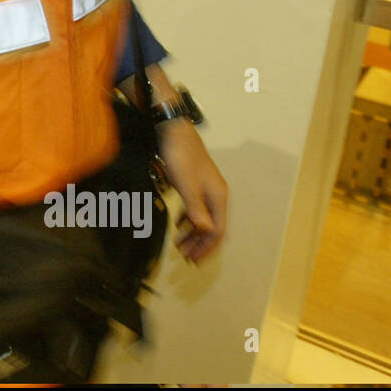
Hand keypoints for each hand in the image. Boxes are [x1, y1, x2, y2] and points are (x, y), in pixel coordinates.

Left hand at [156, 120, 226, 262]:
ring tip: (180, 245)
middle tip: (186, 258)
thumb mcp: (185, 184)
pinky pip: (196, 208)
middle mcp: (216, 194)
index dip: (207, 248)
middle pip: (212, 227)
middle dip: (200, 244)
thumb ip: (195, 208)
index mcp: (218, 197)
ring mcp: (207, 189)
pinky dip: (188, 220)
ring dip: (193, 234)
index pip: (218, 230)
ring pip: (204, 218)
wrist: (173, 130)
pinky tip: (178, 224)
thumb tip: (206, 231)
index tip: (194, 260)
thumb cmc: (180, 155)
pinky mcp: (195, 183)